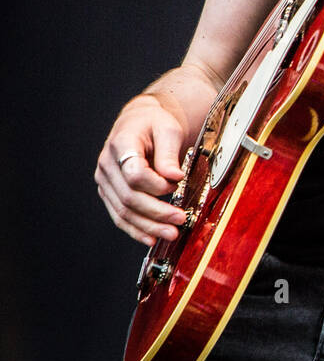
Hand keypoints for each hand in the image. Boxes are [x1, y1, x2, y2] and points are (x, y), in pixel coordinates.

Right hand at [94, 94, 188, 245]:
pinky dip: (135, 229)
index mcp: (122, 144)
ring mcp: (105, 180)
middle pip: (129, 197)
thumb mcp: (168, 128)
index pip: (134, 173)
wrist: (139, 122)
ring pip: (123, 211)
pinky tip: (151, 238)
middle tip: (180, 219)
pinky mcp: (109, 192)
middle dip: (157, 212)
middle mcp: (108, 164)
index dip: (157, 185)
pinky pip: (119, 216)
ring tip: (170, 233)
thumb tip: (174, 177)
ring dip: (148, 226)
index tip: (177, 184)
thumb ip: (169, 153)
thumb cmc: (154, 123)